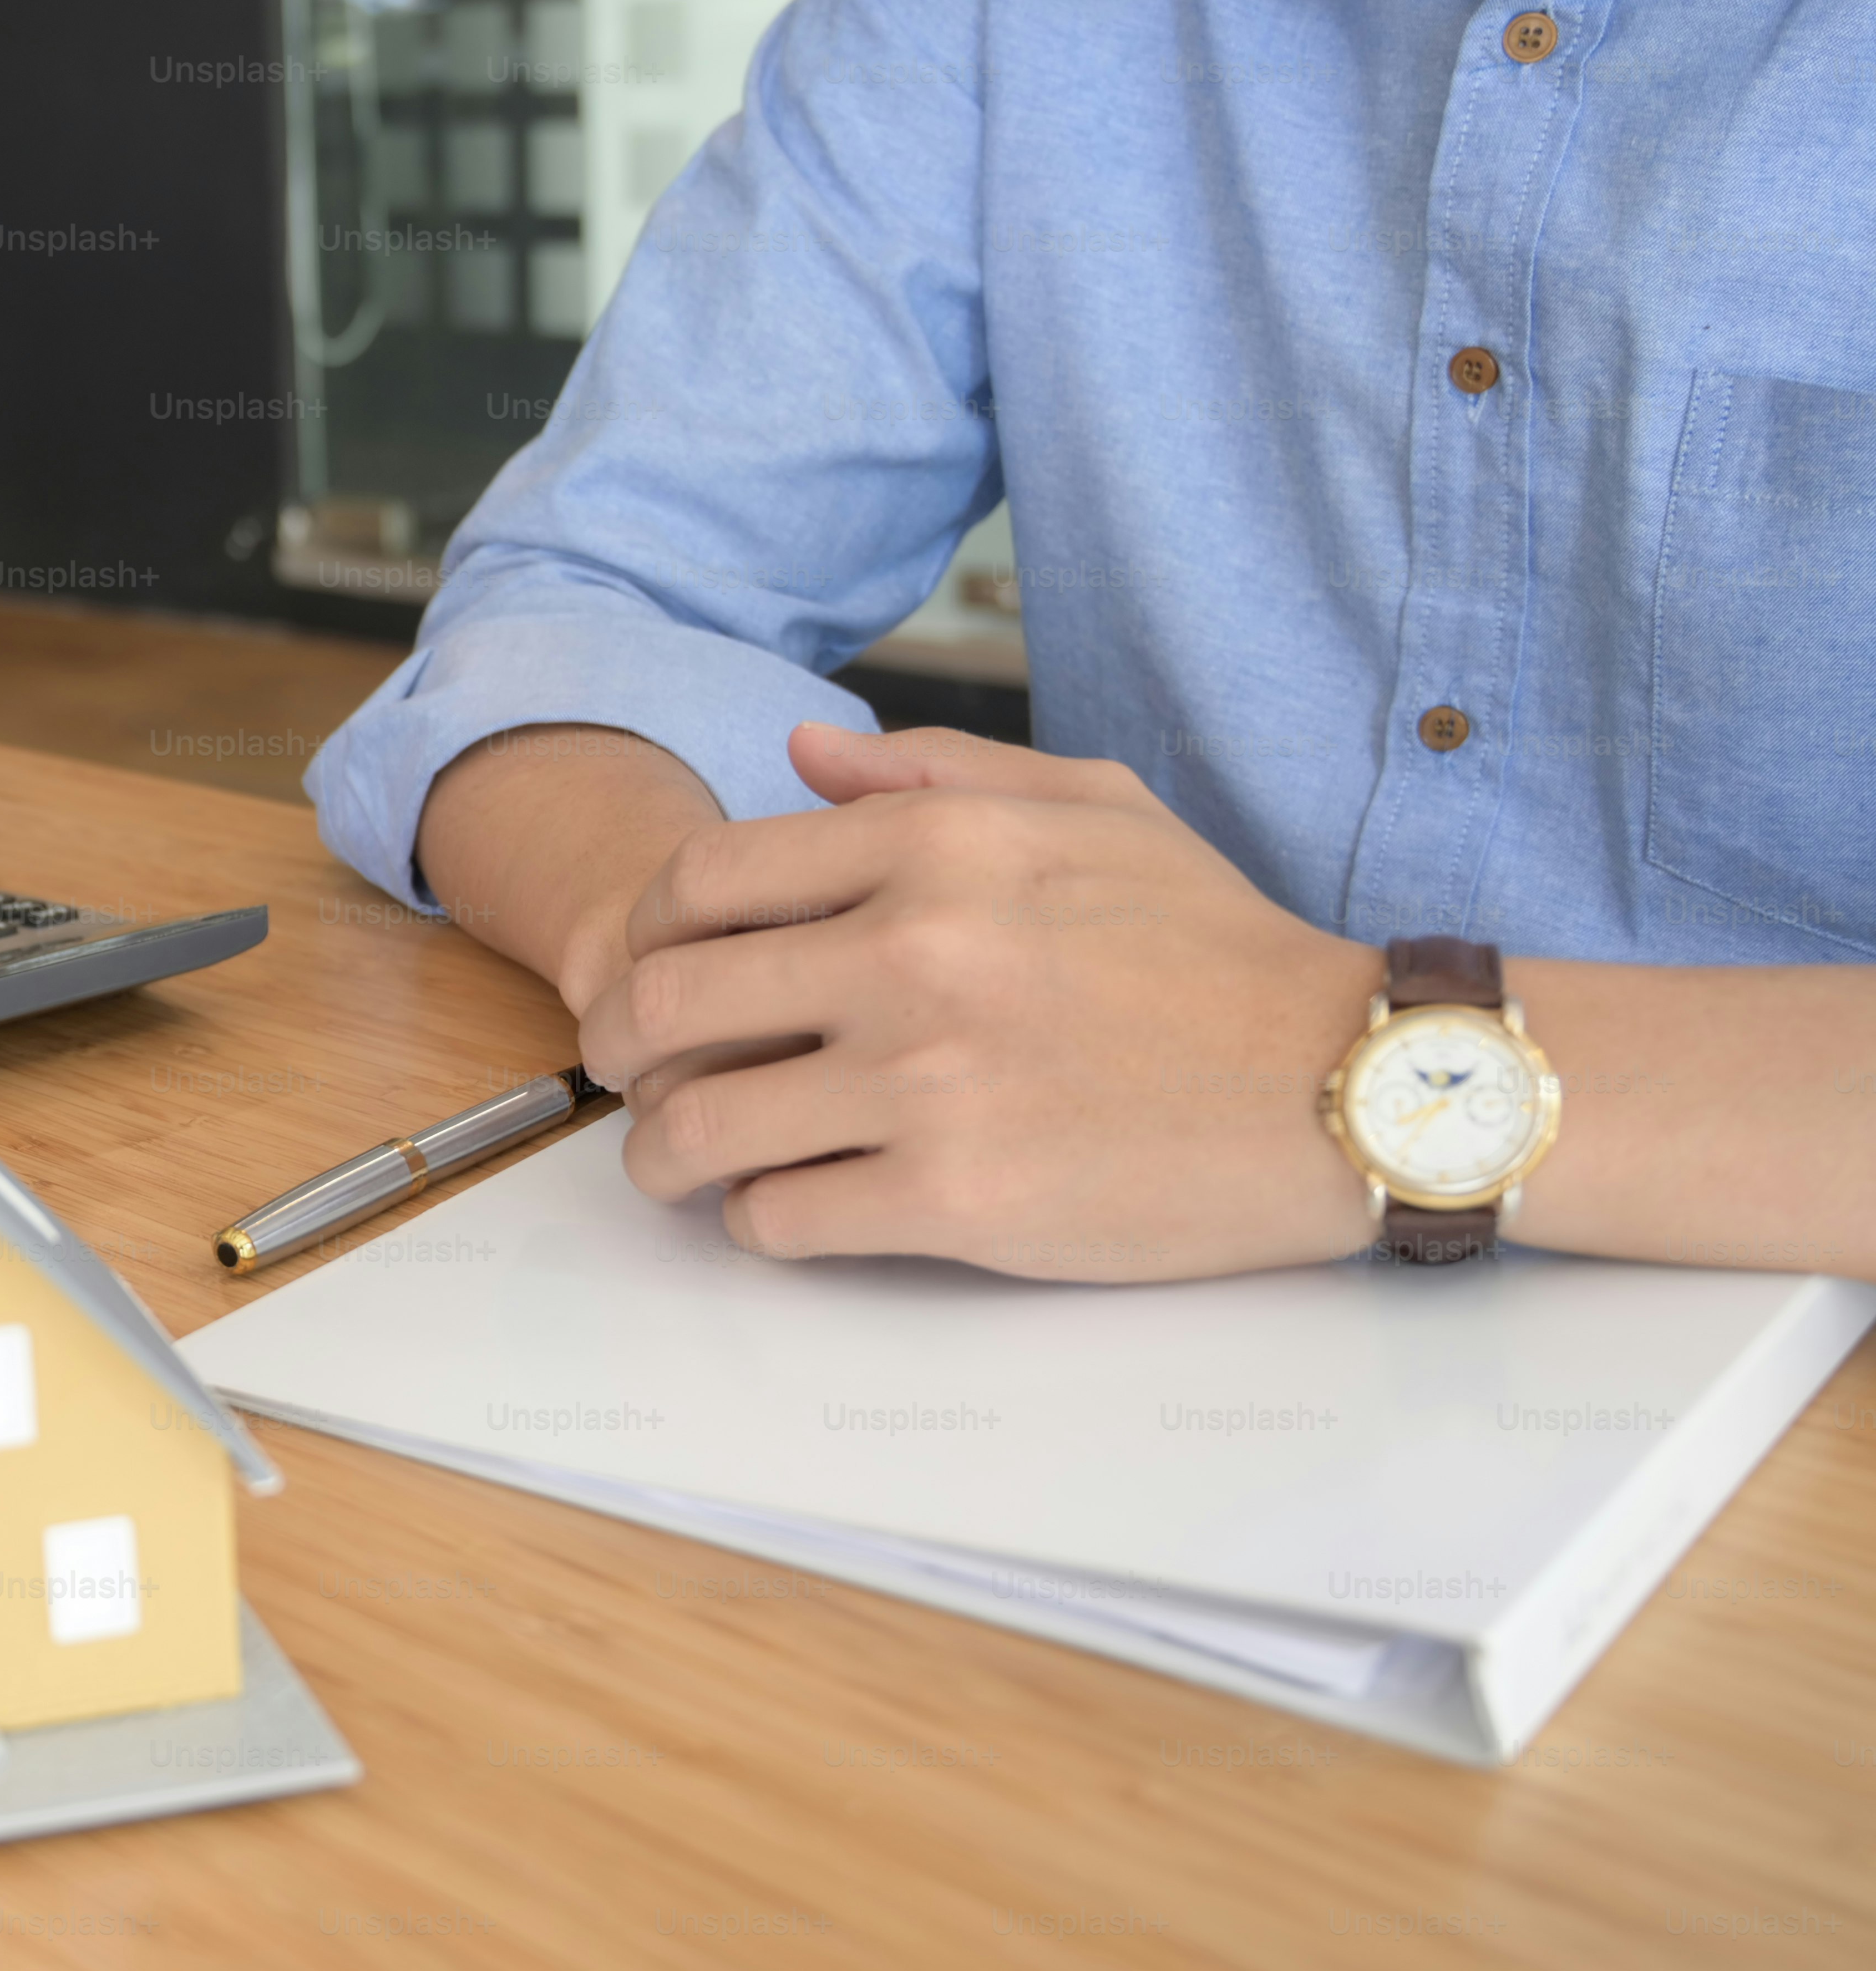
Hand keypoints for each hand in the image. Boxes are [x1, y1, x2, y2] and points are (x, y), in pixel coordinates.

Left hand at [572, 724, 1383, 1279]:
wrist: (1348, 1083)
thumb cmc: (1218, 950)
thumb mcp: (1094, 809)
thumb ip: (932, 772)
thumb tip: (800, 750)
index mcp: (934, 848)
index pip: (698, 882)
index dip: (647, 937)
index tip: (655, 974)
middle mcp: (912, 954)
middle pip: (665, 1005)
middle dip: (622, 1049)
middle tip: (635, 1077)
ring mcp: (926, 1084)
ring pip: (696, 1128)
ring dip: (665, 1154)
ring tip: (684, 1161)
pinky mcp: (951, 1201)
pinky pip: (775, 1218)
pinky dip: (757, 1220)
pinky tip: (788, 1207)